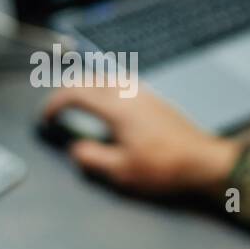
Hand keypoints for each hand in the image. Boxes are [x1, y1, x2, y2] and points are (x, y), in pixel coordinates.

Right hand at [42, 84, 241, 196]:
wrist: (203, 161)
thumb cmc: (165, 167)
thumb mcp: (121, 171)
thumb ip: (92, 158)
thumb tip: (76, 150)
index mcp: (117, 107)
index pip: (76, 93)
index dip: (55, 103)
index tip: (46, 116)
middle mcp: (129, 93)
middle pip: (89, 78)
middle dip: (67, 89)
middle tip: (56, 106)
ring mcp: (144, 92)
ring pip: (107, 76)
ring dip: (87, 85)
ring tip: (78, 100)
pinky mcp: (155, 98)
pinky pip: (122, 82)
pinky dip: (105, 86)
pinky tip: (108, 101)